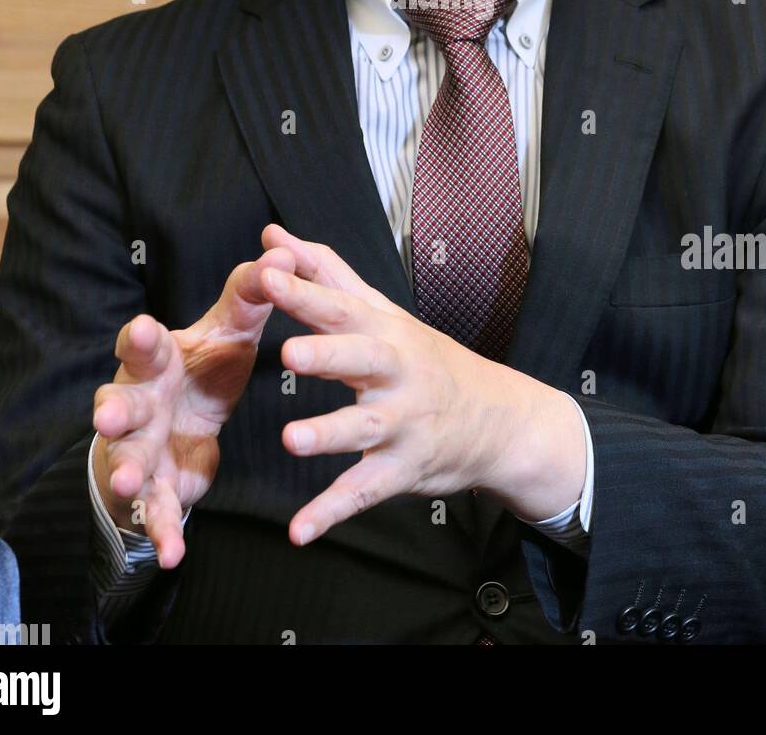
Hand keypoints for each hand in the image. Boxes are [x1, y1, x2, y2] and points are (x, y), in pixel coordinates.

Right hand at [91, 246, 296, 567]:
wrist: (184, 424)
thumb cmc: (201, 368)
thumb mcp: (229, 330)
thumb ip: (252, 294)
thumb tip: (283, 251)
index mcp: (158, 360)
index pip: (143, 343)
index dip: (142, 337)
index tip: (145, 330)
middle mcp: (140, 402)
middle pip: (119, 402)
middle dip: (113, 409)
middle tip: (107, 415)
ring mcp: (141, 448)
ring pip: (125, 458)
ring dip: (124, 470)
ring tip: (129, 482)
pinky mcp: (155, 488)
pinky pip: (153, 511)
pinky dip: (160, 530)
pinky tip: (172, 551)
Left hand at [257, 224, 583, 545]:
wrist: (497, 418)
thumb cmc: (424, 358)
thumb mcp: (381, 309)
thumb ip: (323, 272)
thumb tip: (274, 235)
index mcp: (383, 330)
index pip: (340, 305)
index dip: (303, 291)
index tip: (268, 273)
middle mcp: (395, 373)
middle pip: (360, 359)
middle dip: (326, 355)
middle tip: (290, 353)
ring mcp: (401, 423)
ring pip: (363, 428)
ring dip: (328, 434)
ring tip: (291, 440)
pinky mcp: (402, 469)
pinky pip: (364, 492)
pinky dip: (332, 512)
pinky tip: (299, 531)